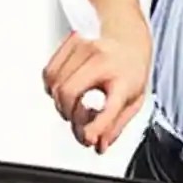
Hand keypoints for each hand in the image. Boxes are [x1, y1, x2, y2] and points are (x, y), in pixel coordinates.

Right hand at [41, 23, 149, 153]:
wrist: (130, 37)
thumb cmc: (131, 70)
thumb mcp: (133, 101)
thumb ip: (115, 126)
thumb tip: (98, 145)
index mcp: (126, 78)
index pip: (110, 106)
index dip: (95, 127)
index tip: (88, 139)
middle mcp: (105, 60)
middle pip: (69, 93)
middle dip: (70, 115)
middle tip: (80, 121)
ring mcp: (86, 47)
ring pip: (55, 84)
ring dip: (60, 103)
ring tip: (76, 105)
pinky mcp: (71, 42)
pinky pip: (49, 72)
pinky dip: (52, 88)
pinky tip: (66, 90)